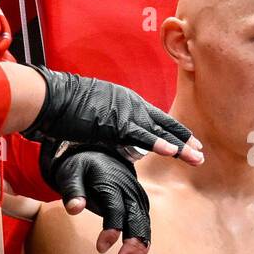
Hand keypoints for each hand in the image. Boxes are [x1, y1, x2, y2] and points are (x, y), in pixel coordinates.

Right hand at [25, 68, 203, 164]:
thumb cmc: (68, 105)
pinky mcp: (114, 123)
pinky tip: (171, 152)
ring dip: (178, 147)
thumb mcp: (97, 112)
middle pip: (164, 125)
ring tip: (196, 158)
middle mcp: (132, 105)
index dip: (175, 132)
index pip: (158, 119)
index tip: (191, 142)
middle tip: (201, 154)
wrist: (53, 96)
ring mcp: (125, 113)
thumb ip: (112, 123)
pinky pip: (140, 137)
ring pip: (158, 132)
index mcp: (128, 102)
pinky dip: (157, 144)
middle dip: (184, 140)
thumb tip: (118, 139)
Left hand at [40, 143, 150, 253]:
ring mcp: (137, 197)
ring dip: (140, 246)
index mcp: (111, 182)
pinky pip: (144, 224)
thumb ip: (73, 191)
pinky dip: (142, 241)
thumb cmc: (80, 166)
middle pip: (136, 218)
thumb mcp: (70, 174)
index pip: (115, 208)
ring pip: (144, 223)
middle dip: (133, 242)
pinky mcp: (139, 204)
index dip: (111, 229)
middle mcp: (129, 190)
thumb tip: (73, 209)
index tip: (101, 248)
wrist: (98, 155)